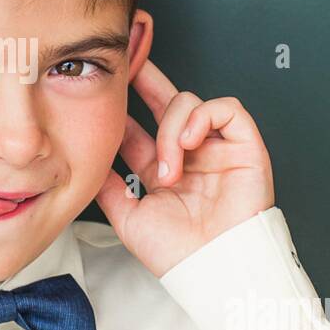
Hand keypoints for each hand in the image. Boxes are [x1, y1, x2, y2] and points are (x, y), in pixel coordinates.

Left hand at [95, 59, 273, 278]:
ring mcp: (216, 148)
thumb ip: (108, 187)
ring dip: (172, 130)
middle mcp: (188, 154)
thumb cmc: (177, 254)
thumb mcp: (127, 217)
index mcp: (160, 169)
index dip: (122, 106)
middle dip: (145, 77)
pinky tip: (191, 140)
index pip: (138, 127)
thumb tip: (85, 161)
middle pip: (165, 101)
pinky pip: (227, 110)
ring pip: (190, 103)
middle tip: (128, 61)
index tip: (102, 87)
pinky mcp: (244, 146)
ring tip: (169, 168)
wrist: (212, 269)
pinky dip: (204, 117)